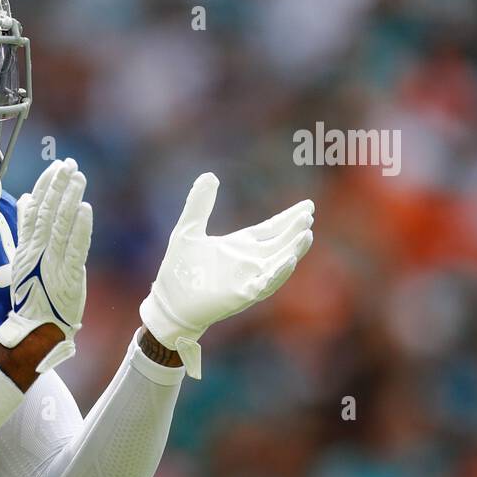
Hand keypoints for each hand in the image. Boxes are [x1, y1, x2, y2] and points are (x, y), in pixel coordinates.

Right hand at [0, 158, 91, 372]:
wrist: (37, 329)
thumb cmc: (33, 295)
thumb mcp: (22, 259)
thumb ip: (26, 229)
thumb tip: (28, 199)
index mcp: (25, 247)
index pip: (33, 210)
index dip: (44, 187)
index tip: (54, 168)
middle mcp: (36, 252)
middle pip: (47, 212)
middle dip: (58, 186)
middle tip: (68, 164)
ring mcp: (52, 263)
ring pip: (60, 225)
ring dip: (69, 199)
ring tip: (77, 178)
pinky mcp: (68, 275)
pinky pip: (75, 248)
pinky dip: (79, 228)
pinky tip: (84, 209)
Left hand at [140, 172, 313, 378]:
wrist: (168, 301)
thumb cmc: (179, 270)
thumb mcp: (188, 230)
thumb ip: (199, 205)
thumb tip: (209, 175)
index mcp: (239, 246)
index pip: (271, 229)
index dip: (289, 217)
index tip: (308, 206)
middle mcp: (249, 262)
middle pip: (281, 243)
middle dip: (295, 230)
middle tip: (308, 215)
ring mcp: (248, 278)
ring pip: (280, 263)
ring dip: (294, 249)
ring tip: (307, 234)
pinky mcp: (242, 294)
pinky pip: (266, 284)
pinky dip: (278, 273)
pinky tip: (289, 260)